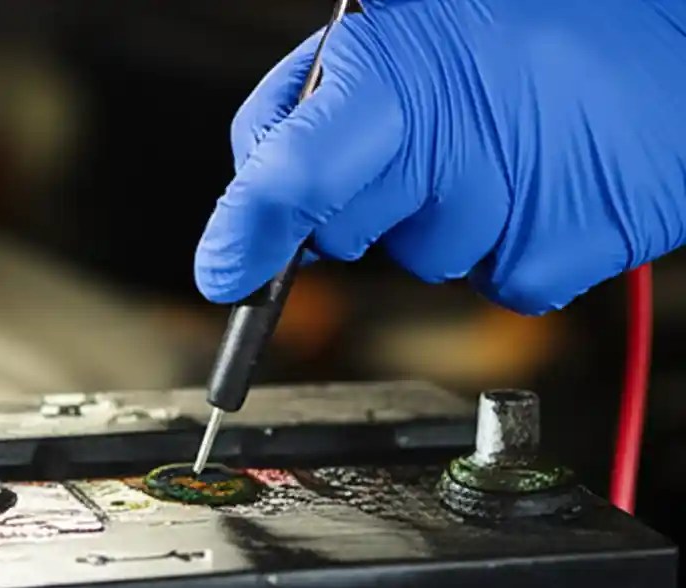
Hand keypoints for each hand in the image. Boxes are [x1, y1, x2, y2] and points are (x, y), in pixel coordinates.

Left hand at [195, 0, 685, 313]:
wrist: (669, 26)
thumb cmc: (527, 23)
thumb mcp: (400, 32)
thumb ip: (312, 110)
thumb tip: (254, 194)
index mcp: (392, 70)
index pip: (291, 173)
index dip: (246, 231)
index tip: (225, 271)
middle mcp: (449, 138)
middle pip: (344, 233)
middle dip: (358, 206)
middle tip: (415, 143)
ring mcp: (511, 202)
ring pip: (424, 260)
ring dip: (444, 221)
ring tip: (503, 144)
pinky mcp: (569, 250)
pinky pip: (501, 283)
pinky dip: (513, 246)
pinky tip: (543, 182)